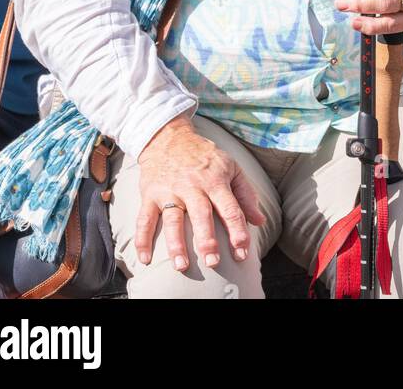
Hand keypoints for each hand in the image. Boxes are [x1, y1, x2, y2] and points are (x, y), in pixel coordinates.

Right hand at [136, 115, 265, 271]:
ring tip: (181, 266)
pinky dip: (142, 238)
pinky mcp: (150, 194)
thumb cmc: (205, 157)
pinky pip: (145, 218)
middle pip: (201, 215)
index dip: (237, 231)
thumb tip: (259, 220)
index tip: (242, 252)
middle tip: (213, 261)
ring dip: (176, 243)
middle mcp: (193, 186)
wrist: (170, 137)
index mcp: (215, 180)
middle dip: (207, 239)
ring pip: (173, 219)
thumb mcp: (230, 167)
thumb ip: (245, 194)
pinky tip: (145, 258)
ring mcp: (170, 190)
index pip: (230, 208)